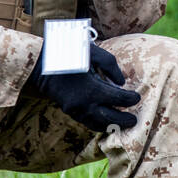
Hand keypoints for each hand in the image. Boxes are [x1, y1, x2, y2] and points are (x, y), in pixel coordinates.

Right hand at [23, 41, 140, 131]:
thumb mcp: (92, 52)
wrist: (40, 64)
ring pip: (98, 125)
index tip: (137, 97)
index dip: (130, 99)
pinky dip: (99, 124)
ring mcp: (75, 110)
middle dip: (124, 120)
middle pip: (110, 118)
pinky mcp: (69, 111)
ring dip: (112, 125)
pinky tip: (106, 122)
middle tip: (134, 120)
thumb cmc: (67, 54)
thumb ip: (110, 65)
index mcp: (92, 89)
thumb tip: (121, 82)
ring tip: (123, 124)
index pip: (118, 99)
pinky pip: (87, 123)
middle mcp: (84, 104)